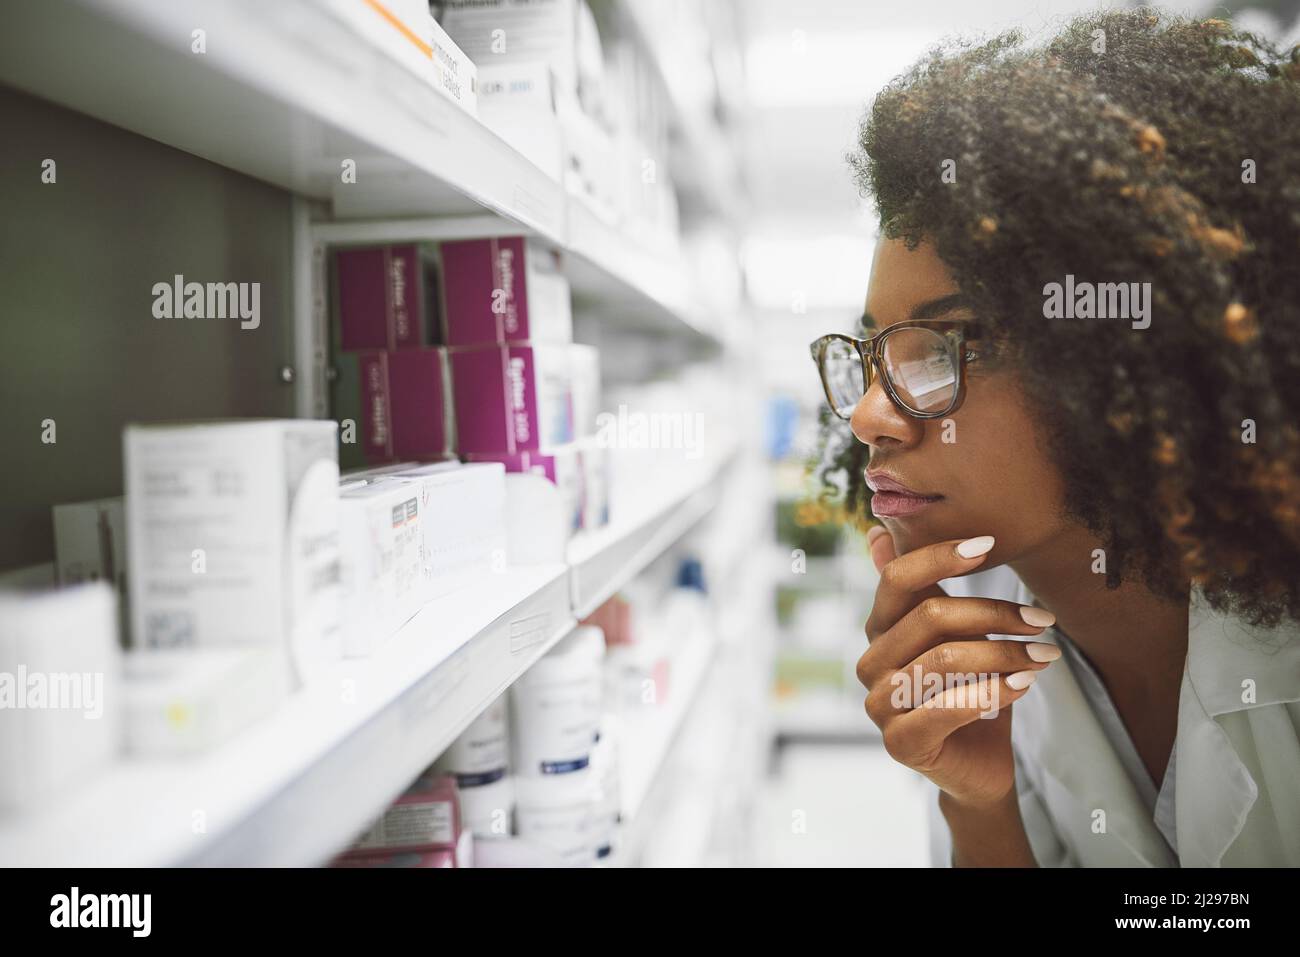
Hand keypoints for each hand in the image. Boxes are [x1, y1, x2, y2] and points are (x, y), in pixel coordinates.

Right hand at [857, 527, 1059, 808]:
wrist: (977, 762)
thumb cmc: (967, 688)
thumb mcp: (951, 632)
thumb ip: (921, 587)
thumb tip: (877, 531)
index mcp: (880, 628)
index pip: (897, 578)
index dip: (939, 557)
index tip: (989, 544)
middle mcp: (870, 661)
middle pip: (931, 616)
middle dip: (995, 614)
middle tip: (1044, 620)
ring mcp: (879, 703)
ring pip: (945, 659)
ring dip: (1005, 654)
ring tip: (1045, 655)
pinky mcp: (899, 741)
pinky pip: (948, 708)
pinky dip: (993, 692)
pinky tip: (1024, 684)